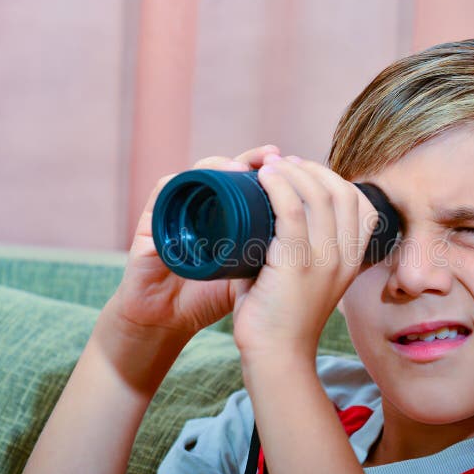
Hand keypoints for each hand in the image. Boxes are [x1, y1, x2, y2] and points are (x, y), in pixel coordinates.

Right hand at [106, 145, 282, 342]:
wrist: (167, 319)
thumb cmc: (208, 297)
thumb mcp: (251, 277)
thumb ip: (279, 260)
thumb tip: (320, 245)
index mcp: (228, 215)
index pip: (252, 182)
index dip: (275, 171)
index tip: (299, 167)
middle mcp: (204, 205)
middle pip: (228, 168)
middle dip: (252, 157)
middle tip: (274, 154)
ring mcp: (178, 207)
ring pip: (199, 172)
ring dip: (221, 164)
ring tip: (242, 167)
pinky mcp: (153, 216)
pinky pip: (166, 187)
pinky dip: (184, 180)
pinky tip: (204, 181)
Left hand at [230, 154, 377, 362]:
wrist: (276, 356)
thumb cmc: (281, 315)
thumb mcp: (306, 278)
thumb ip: (301, 248)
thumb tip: (274, 213)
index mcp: (352, 260)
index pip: (360, 204)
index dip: (332, 179)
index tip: (303, 172)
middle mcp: (345, 257)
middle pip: (340, 192)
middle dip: (310, 169)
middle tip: (282, 165)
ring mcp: (325, 260)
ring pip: (318, 195)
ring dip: (292, 172)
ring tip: (269, 167)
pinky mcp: (297, 264)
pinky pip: (293, 211)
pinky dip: (278, 187)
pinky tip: (264, 177)